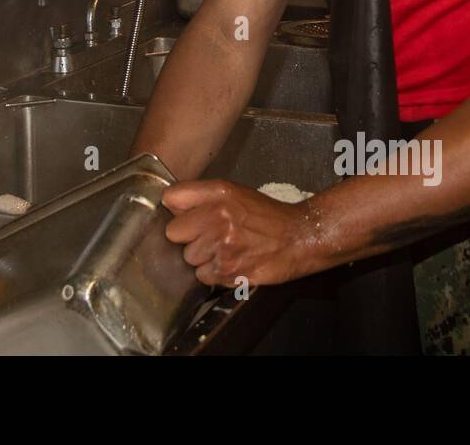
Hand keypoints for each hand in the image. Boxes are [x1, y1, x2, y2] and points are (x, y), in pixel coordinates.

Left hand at [161, 180, 319, 287]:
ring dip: (203, 258)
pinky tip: (232, 263)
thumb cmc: (266, 216)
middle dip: (189, 237)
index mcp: (218, 192)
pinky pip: (204, 276)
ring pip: (189, 258)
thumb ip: (201, 197)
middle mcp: (218, 216)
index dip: (176, 209)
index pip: (171, 198)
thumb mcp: (234, 193)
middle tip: (210, 236)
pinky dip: (215, 274)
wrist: (300, 237)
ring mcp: (223, 245)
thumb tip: (169, 206)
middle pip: (174, 233)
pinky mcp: (230, 270)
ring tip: (226, 250)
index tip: (185, 215)